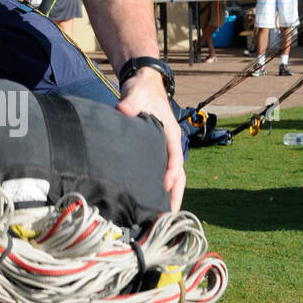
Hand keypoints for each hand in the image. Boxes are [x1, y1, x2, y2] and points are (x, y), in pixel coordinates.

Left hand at [117, 71, 185, 211]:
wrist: (143, 85)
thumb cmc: (142, 91)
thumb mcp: (137, 94)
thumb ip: (131, 102)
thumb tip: (123, 109)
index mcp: (170, 132)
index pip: (174, 156)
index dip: (172, 172)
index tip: (166, 186)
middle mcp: (170, 144)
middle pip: (178, 174)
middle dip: (175, 195)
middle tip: (169, 216)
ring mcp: (164, 150)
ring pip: (172, 177)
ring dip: (169, 196)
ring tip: (162, 218)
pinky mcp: (156, 153)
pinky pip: (162, 174)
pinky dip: (160, 190)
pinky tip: (151, 203)